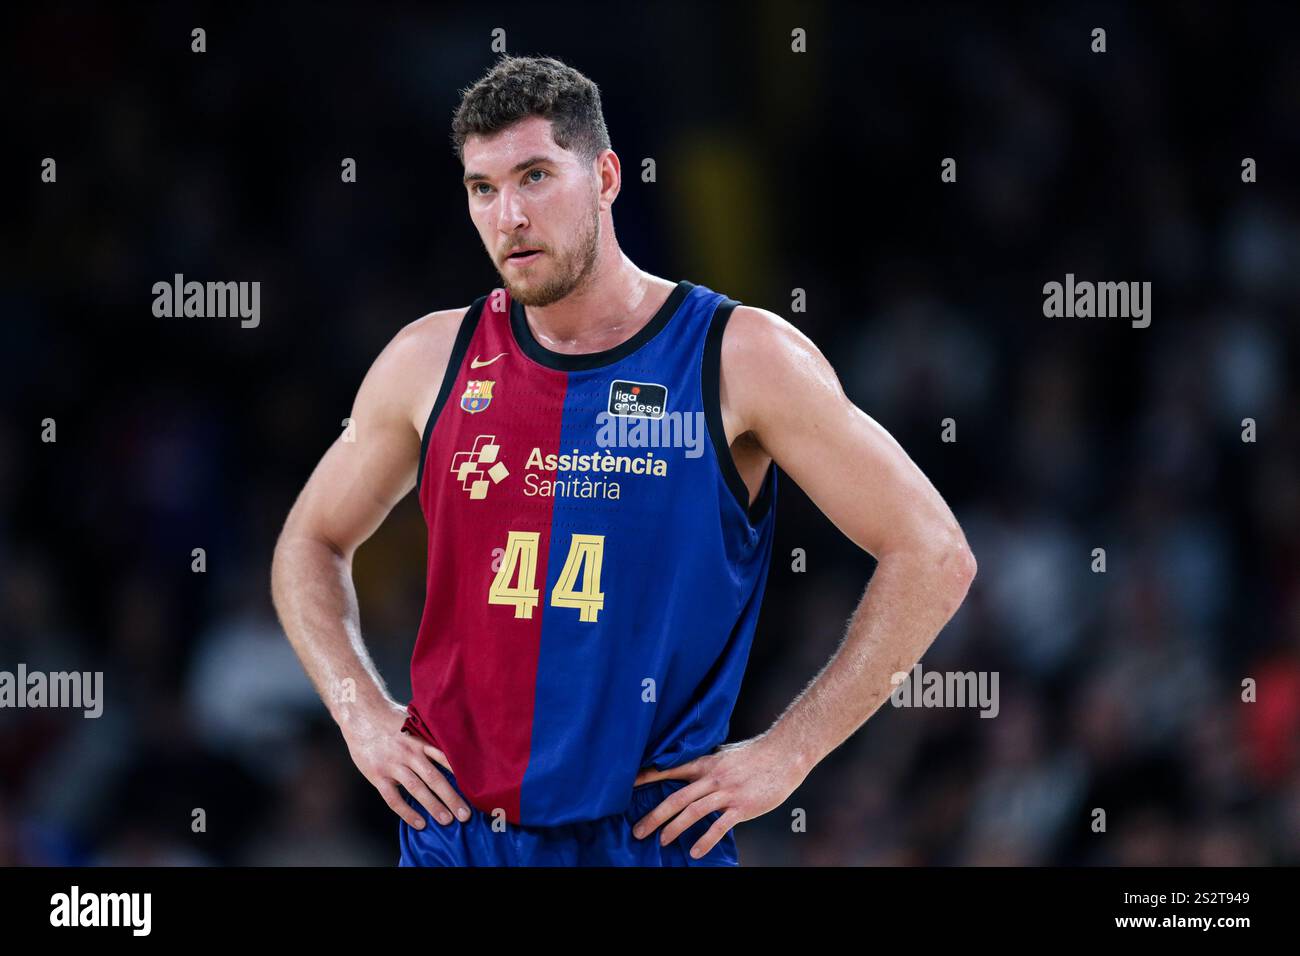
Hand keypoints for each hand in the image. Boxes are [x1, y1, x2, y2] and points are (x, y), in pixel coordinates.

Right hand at [340, 701, 471, 829]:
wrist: (360, 714)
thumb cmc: (389, 718)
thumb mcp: (413, 721)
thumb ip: (429, 734)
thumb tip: (453, 742)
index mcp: (420, 739)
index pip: (445, 759)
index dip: (460, 775)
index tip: (474, 789)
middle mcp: (409, 753)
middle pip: (434, 778)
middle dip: (451, 797)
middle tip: (465, 814)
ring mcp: (393, 765)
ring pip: (417, 790)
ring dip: (433, 806)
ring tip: (447, 821)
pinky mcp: (378, 776)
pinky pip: (394, 799)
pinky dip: (407, 813)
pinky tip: (420, 823)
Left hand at [630, 735, 804, 858]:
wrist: (784, 754)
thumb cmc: (755, 755)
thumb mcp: (725, 756)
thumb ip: (707, 767)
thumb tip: (689, 775)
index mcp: (705, 764)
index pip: (670, 769)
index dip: (648, 777)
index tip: (629, 786)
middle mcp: (712, 778)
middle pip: (676, 797)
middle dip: (655, 815)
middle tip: (638, 830)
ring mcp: (727, 792)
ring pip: (693, 812)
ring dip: (674, 828)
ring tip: (661, 841)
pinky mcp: (742, 807)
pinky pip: (719, 826)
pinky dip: (705, 839)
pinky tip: (695, 851)